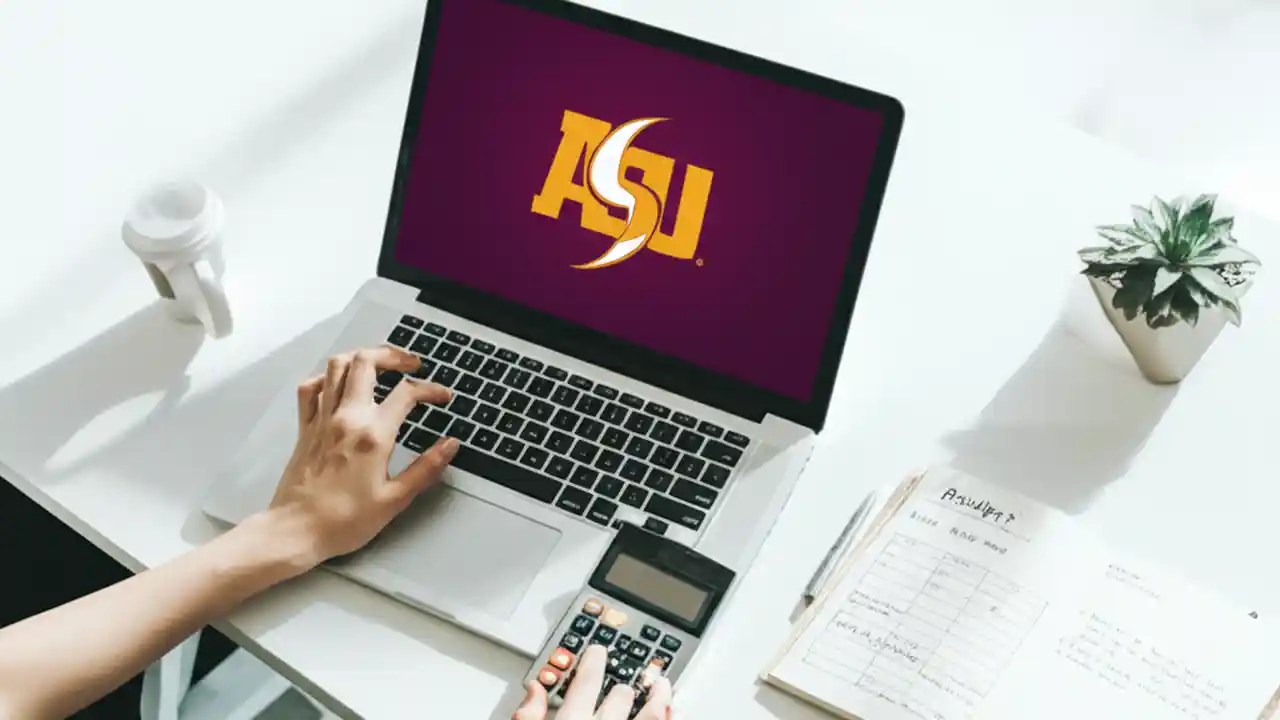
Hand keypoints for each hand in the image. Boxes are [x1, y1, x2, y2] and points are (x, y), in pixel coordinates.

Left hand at [263, 345, 457, 567]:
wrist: (296, 531)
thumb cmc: (341, 521)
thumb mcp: (394, 499)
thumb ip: (426, 468)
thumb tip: (449, 446)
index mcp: (372, 436)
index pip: (407, 393)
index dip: (430, 389)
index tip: (441, 396)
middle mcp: (346, 419)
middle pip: (367, 362)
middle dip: (394, 355)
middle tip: (412, 364)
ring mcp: (322, 420)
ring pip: (337, 366)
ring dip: (361, 356)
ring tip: (380, 362)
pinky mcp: (305, 428)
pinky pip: (311, 388)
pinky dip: (326, 377)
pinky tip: (338, 384)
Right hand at [513, 645, 672, 719]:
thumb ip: (529, 717)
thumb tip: (533, 689)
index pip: (587, 683)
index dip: (594, 662)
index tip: (598, 652)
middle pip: (620, 698)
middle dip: (623, 687)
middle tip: (626, 680)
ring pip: (652, 714)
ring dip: (659, 698)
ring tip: (663, 685)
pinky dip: (669, 717)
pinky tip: (675, 710)